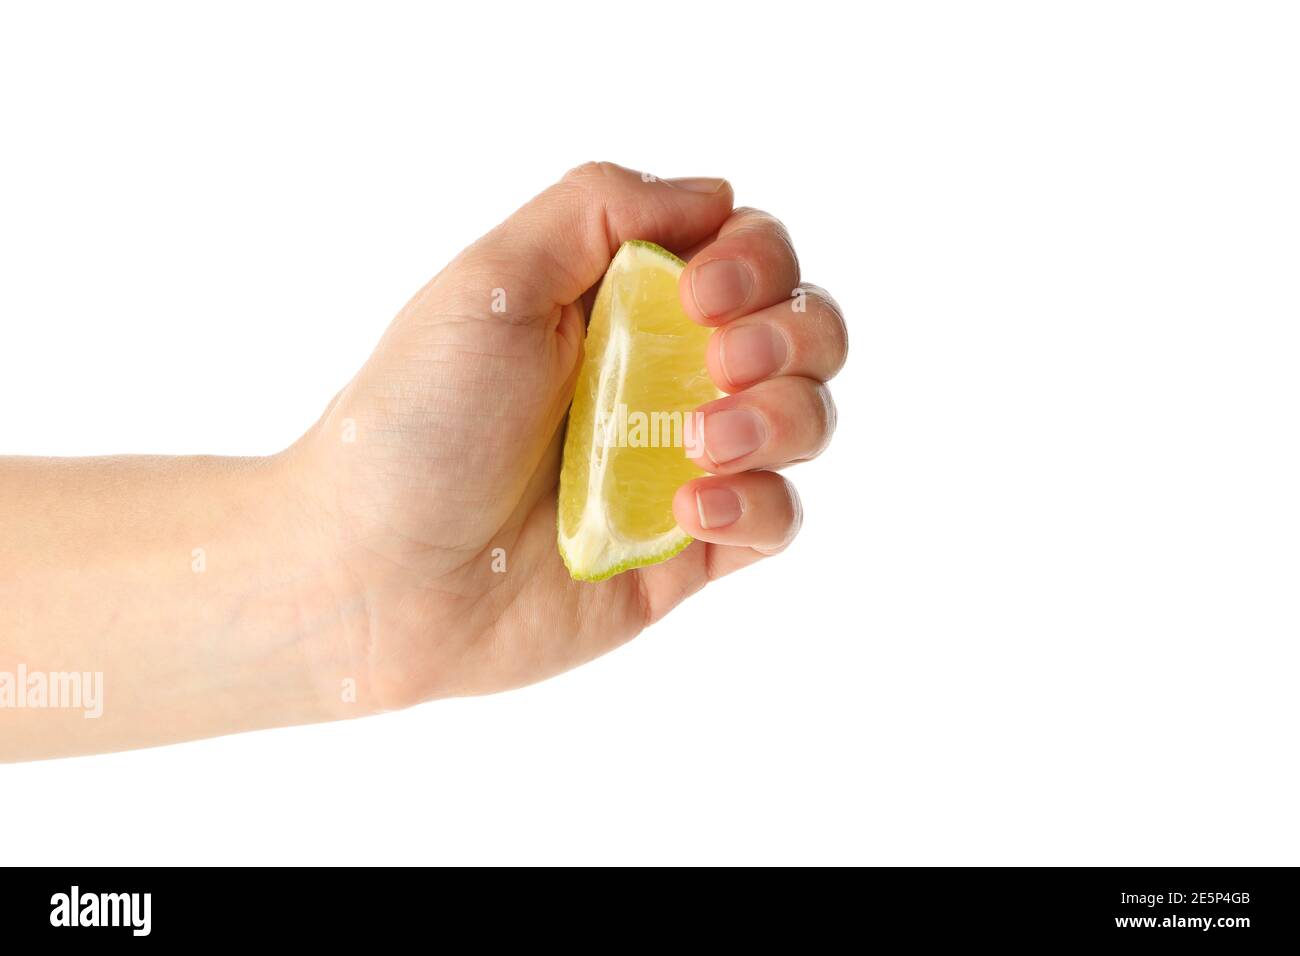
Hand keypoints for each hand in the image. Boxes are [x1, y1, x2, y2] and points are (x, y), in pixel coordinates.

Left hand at [296, 162, 847, 710]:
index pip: (750, 254)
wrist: (374, 574)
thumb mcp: (492, 279)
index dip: (755, 262)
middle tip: (721, 362)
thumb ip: (598, 209)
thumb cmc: (415, 422)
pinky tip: (689, 508)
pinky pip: (777, 518)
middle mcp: (665, 375)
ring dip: (783, 414)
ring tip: (704, 439)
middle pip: (803, 329)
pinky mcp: (686, 550)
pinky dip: (756, 504)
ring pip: (807, 417)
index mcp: (623, 301)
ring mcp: (681, 464)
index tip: (698, 293)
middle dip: (789, 333)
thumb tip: (714, 196)